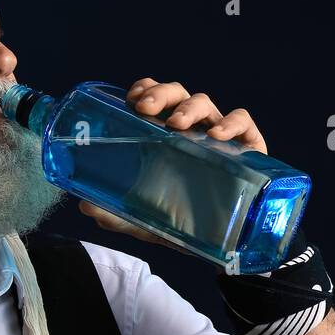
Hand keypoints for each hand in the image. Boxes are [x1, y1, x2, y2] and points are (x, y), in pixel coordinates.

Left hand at [78, 77, 268, 251]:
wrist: (223, 245)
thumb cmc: (182, 221)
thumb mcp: (144, 220)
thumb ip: (116, 215)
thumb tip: (85, 207)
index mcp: (166, 135)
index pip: (155, 98)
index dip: (145, 89)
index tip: (132, 97)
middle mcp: (192, 129)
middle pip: (178, 95)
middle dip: (161, 95)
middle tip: (145, 108)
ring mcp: (220, 136)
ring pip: (205, 103)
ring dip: (189, 108)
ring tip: (177, 124)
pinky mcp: (249, 149)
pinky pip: (244, 123)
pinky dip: (232, 123)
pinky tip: (216, 135)